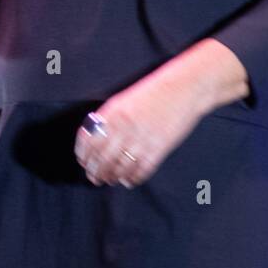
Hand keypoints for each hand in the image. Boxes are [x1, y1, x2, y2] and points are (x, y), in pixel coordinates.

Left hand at [74, 68, 208, 187]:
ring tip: (111, 180)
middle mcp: (124, 128)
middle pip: (102, 159)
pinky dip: (133, 178)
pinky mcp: (159, 149)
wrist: (184, 87)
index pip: (89, 141)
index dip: (83, 156)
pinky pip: (141, 170)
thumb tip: (95, 138)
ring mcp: (141, 139)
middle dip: (96, 172)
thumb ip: (109, 118)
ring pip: (120, 168)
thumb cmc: (154, 92)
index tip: (83, 162)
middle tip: (95, 178)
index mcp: (113, 113)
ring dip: (112, 177)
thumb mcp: (124, 100)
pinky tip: (129, 179)